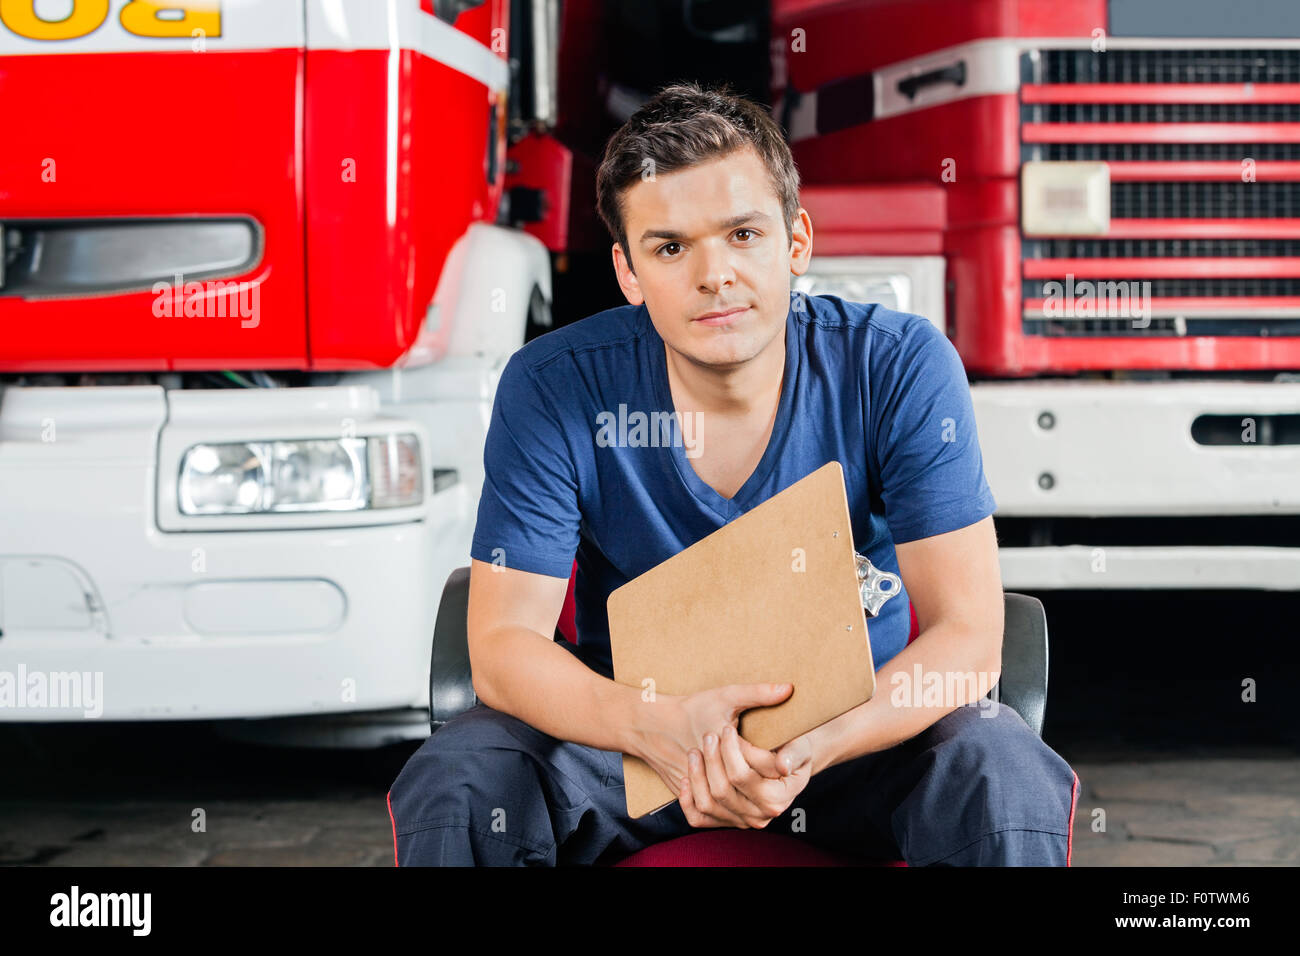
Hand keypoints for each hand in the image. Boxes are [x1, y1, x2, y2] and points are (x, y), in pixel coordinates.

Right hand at [631, 682, 793, 799]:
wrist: (650, 725)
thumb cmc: (690, 709)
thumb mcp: (727, 696)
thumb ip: (759, 694)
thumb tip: (789, 689)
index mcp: (725, 749)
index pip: (768, 766)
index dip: (780, 759)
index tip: (777, 748)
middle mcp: (709, 776)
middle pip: (750, 791)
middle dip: (759, 772)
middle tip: (757, 758)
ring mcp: (696, 792)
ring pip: (729, 808)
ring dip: (744, 793)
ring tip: (744, 775)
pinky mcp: (687, 799)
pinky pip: (705, 816)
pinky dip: (720, 810)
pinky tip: (729, 795)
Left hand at [679, 725, 814, 828]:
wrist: (786, 762)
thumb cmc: (792, 749)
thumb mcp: (800, 746)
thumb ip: (794, 753)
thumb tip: (783, 765)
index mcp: (777, 799)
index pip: (744, 775)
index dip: (731, 750)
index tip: (726, 729)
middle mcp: (760, 815)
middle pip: (723, 789)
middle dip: (712, 759)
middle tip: (709, 735)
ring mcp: (742, 820)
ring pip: (708, 803)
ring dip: (696, 775)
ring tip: (696, 750)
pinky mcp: (725, 821)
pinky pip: (699, 818)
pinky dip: (687, 800)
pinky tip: (685, 777)